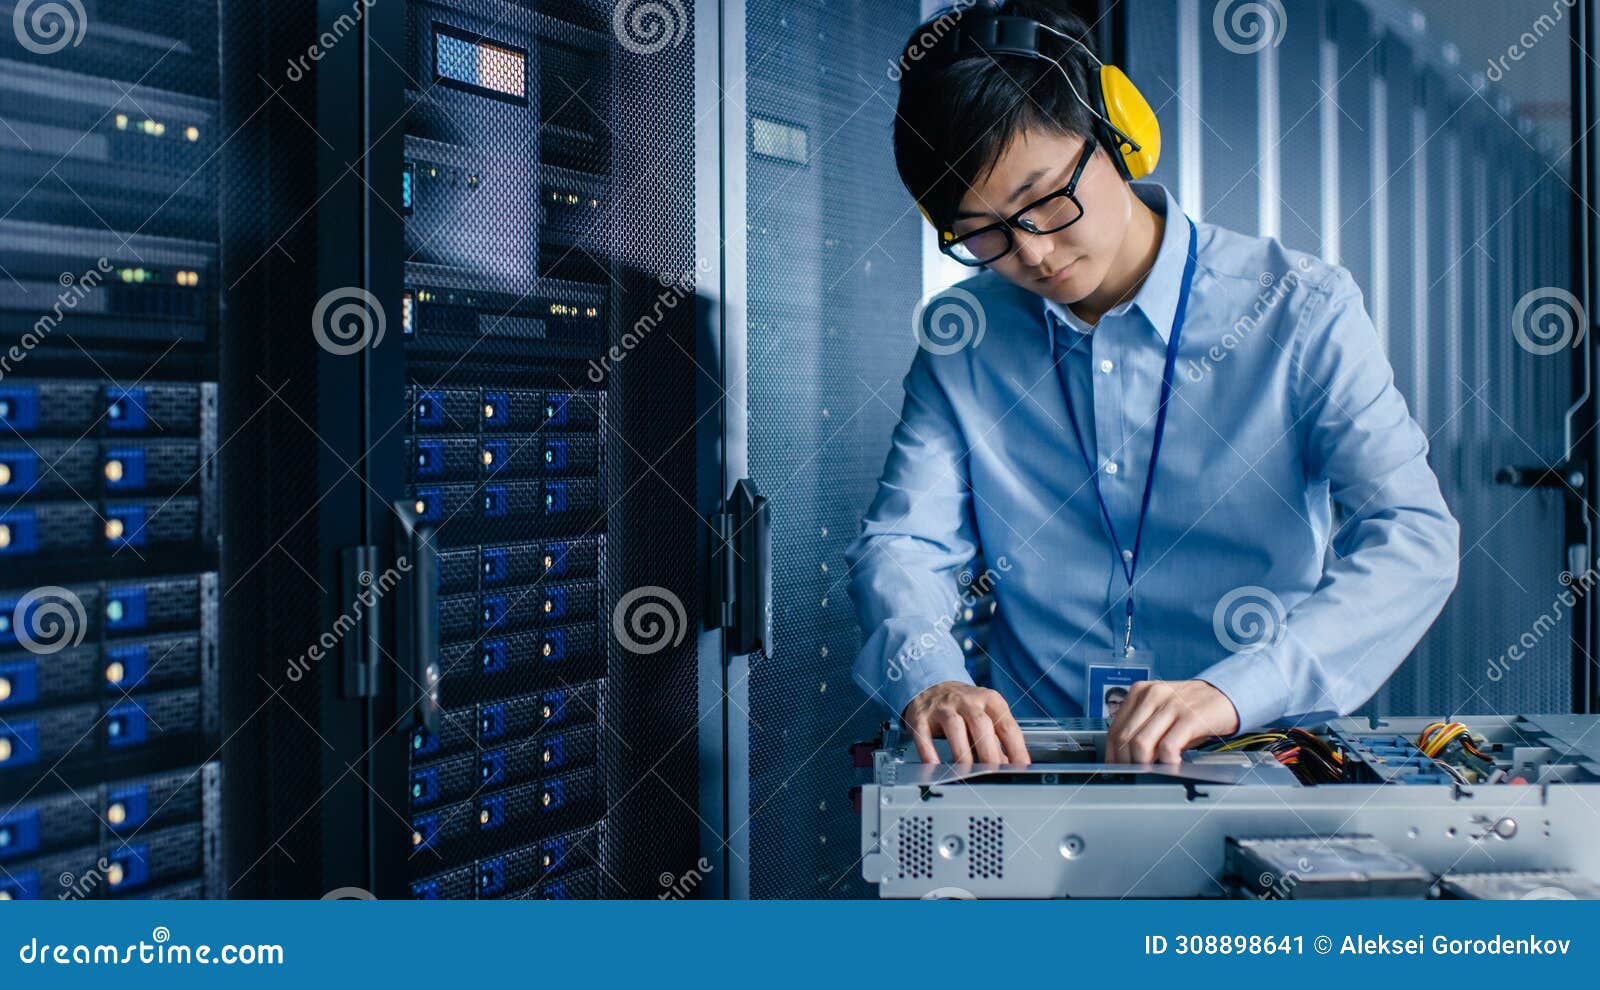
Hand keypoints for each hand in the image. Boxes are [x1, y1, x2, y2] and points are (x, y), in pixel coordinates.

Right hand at [902, 681, 1029, 766]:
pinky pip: (924, 734)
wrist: (932, 683)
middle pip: (981, 724)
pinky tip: (935, 766)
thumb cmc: (964, 706)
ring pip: (954, 727)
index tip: (1020, 767)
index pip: (1007, 725)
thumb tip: (1008, 766)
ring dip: (962, 752)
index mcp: (989, 700)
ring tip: (967, 773)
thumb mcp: (986, 714)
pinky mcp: (921, 716)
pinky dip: (929, 752)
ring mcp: (943, 707)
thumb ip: (998, 739)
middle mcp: (966, 701)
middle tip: (994, 773)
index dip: (1016, 748)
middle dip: (989, 752)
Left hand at [1103, 679, 1239, 765]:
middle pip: (1124, 738)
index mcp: (1140, 692)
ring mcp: (1171, 705)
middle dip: (1127, 763)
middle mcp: (1152, 695)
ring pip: (1141, 744)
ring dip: (1144, 765)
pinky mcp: (1189, 718)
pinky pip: (1168, 747)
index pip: (1114, 728)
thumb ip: (1144, 728)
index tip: (1115, 768)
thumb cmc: (1192, 708)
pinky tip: (1172, 766)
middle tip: (1135, 775)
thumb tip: (1127, 758)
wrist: (1227, 694)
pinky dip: (1166, 762)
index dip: (1112, 754)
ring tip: (1152, 772)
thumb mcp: (1163, 712)